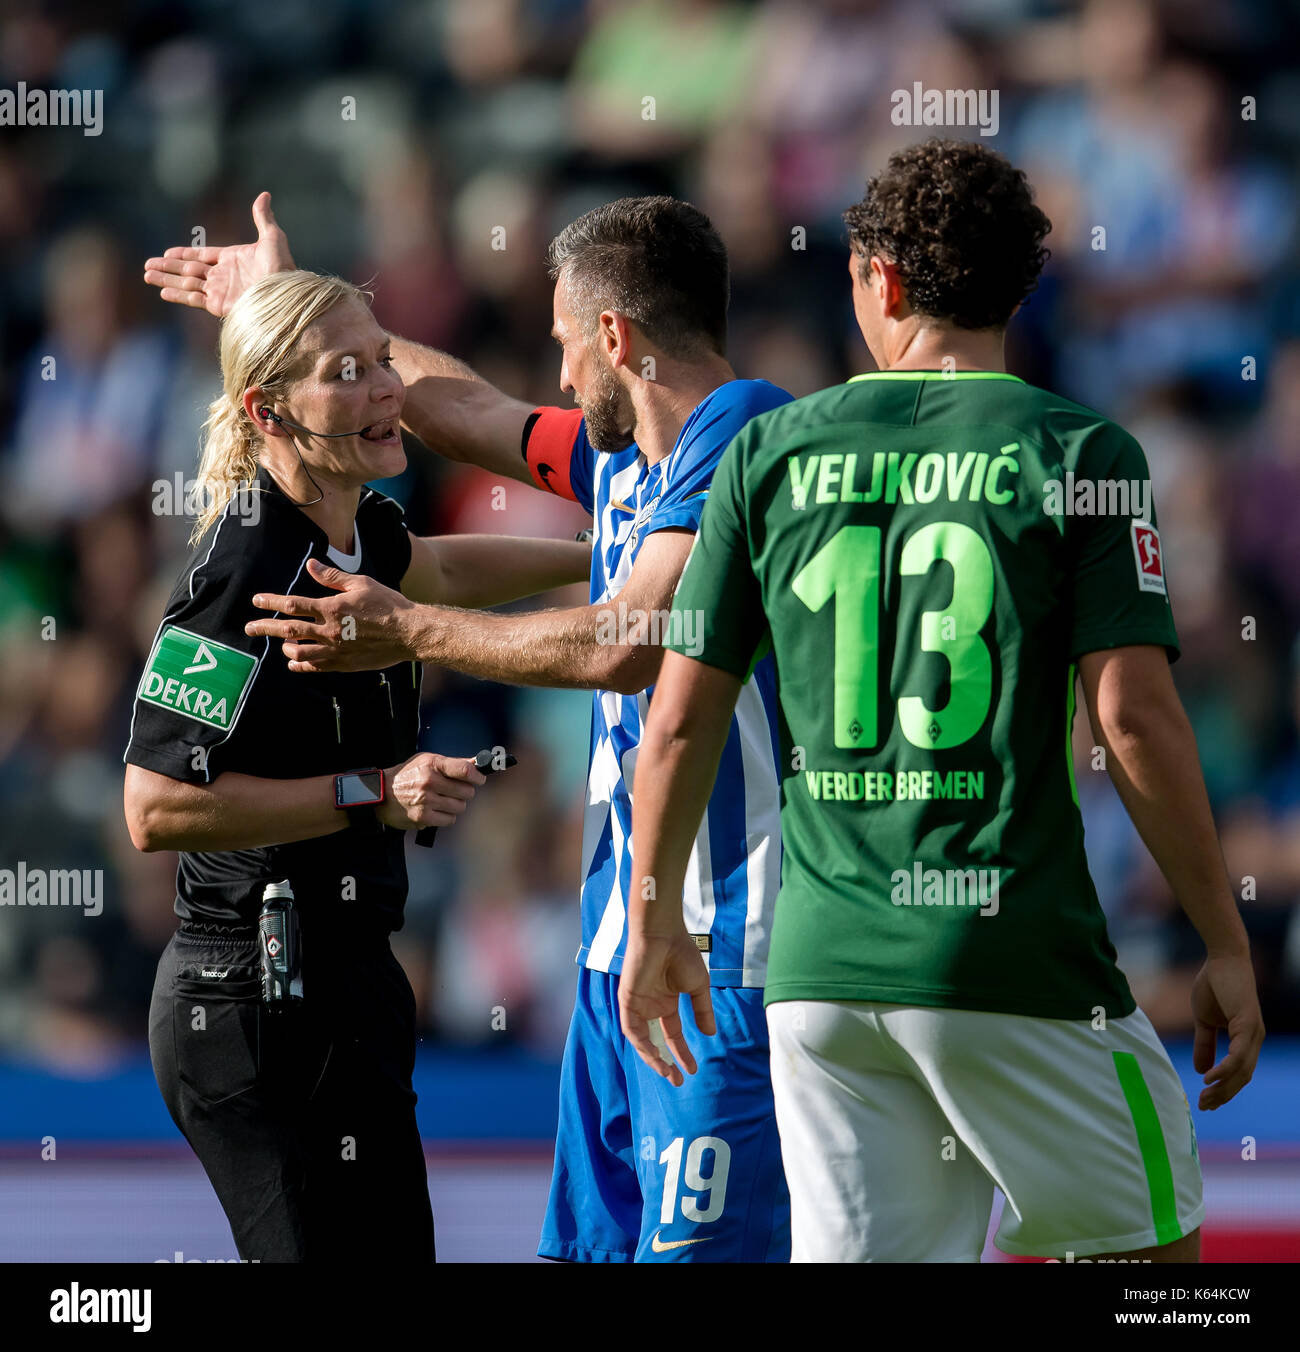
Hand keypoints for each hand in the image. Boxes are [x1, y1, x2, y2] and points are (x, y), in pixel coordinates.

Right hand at [143, 192, 293, 316]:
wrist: (286, 295)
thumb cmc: (282, 267)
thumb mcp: (273, 238)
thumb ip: (263, 217)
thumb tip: (264, 194)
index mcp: (232, 260)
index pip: (202, 257)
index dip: (184, 255)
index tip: (167, 253)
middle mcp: (224, 276)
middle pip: (189, 270)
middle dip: (168, 268)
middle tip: (147, 265)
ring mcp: (221, 291)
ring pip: (187, 284)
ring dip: (166, 279)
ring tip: (147, 275)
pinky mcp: (220, 305)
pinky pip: (194, 299)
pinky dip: (179, 295)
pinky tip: (163, 292)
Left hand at [245, 559, 417, 671]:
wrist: (409, 633)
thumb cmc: (388, 604)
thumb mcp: (361, 583)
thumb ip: (333, 577)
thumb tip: (311, 565)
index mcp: (332, 607)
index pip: (293, 604)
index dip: (271, 602)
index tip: (257, 601)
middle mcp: (330, 630)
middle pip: (289, 629)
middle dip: (265, 627)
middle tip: (249, 628)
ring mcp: (336, 650)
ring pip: (299, 651)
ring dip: (285, 647)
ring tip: (280, 644)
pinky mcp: (344, 663)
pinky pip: (315, 666)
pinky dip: (301, 664)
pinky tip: (294, 662)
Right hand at [378, 753, 485, 831]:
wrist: (381, 793)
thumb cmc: (407, 775)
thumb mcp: (427, 761)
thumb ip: (452, 763)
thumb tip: (476, 763)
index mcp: (432, 764)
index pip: (464, 769)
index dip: (477, 776)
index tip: (480, 779)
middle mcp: (429, 782)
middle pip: (467, 791)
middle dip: (465, 792)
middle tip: (455, 791)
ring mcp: (426, 800)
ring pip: (460, 807)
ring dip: (456, 805)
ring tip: (444, 800)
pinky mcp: (423, 817)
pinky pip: (450, 820)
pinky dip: (447, 817)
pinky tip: (438, 810)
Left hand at [618, 929, 714, 1086]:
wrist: (663, 933)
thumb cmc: (681, 953)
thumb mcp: (698, 986)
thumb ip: (702, 1010)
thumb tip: (710, 1035)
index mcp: (666, 1002)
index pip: (673, 1034)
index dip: (682, 1052)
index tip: (693, 1069)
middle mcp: (651, 1006)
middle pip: (656, 1042)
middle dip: (666, 1063)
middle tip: (677, 1081)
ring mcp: (638, 1004)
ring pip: (642, 1040)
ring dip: (653, 1058)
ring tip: (668, 1074)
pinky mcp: (627, 1000)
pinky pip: (631, 1028)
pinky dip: (642, 1044)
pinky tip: (655, 1055)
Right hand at [1190, 954, 1263, 1108]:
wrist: (1222, 959)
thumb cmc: (1214, 984)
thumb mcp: (1204, 1020)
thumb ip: (1204, 1044)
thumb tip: (1201, 1069)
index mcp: (1246, 1039)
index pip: (1239, 1072)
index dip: (1224, 1089)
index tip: (1206, 1101)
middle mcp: (1255, 1040)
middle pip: (1243, 1077)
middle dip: (1223, 1094)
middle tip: (1204, 1106)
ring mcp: (1254, 1033)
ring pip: (1242, 1070)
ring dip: (1223, 1087)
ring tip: (1205, 1096)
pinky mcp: (1248, 1024)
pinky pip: (1239, 1055)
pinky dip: (1225, 1068)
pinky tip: (1210, 1077)